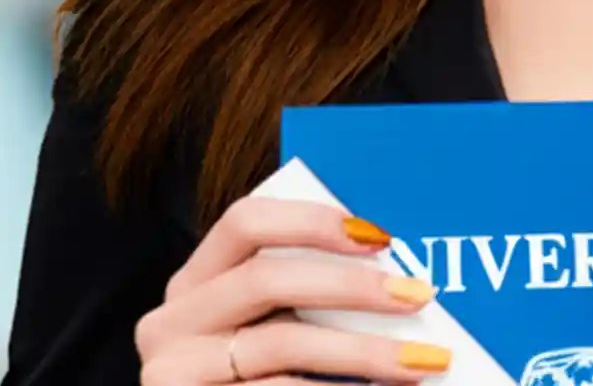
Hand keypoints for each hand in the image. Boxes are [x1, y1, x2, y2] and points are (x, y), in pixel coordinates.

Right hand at [135, 197, 449, 384]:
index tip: (380, 237)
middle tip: (417, 296)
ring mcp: (173, 370)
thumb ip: (306, 296)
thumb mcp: (270, 329)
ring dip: (362, 351)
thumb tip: (399, 271)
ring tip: (421, 361)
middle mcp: (171, 320)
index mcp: (196, 282)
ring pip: (280, 343)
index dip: (312, 221)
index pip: (245, 222)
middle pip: (266, 279)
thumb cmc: (261, 381)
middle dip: (352, 285)